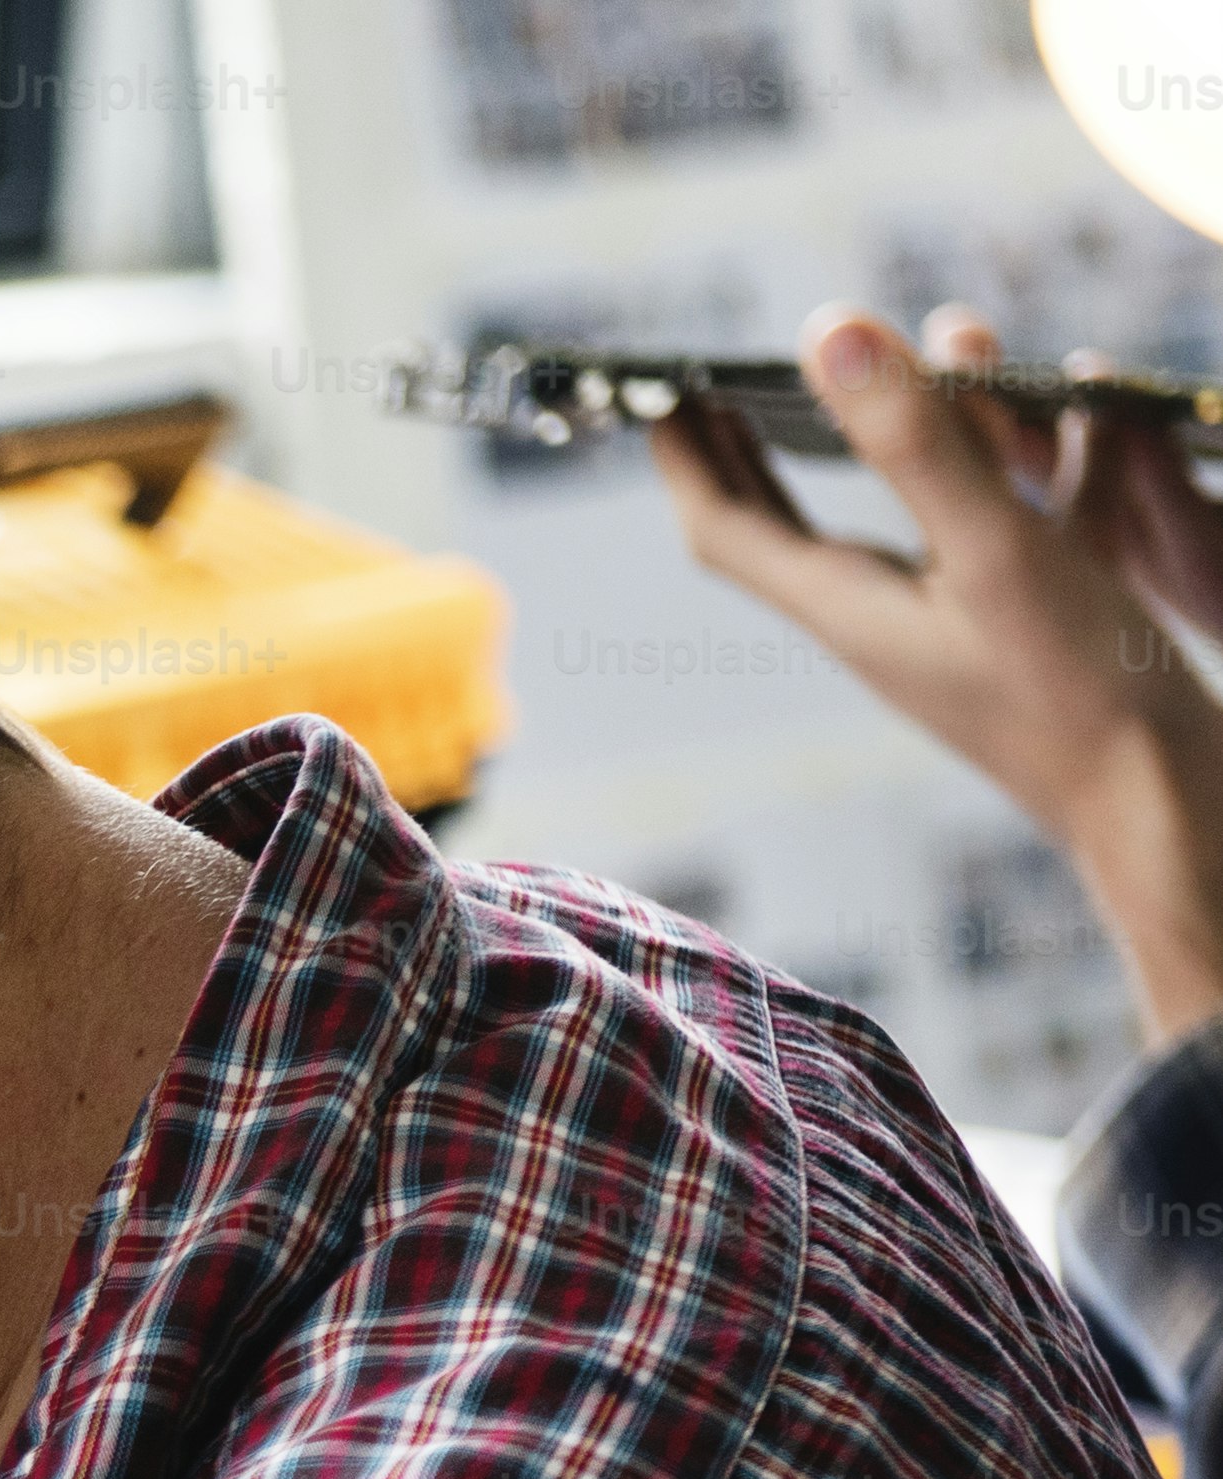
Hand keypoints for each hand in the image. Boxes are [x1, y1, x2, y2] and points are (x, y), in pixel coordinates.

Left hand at [652, 301, 1222, 1029]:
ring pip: (896, 518)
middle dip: (745, 458)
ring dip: (878, 445)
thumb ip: (913, 443)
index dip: (686, 458)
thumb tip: (826, 334)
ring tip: (867, 378)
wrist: (1165, 803)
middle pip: (786, 530)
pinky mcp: (1022, 627)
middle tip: (714, 396)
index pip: (730, 528)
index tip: (655, 395)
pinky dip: (1000, 466)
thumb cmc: (1079, 690)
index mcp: (851, 609)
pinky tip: (1043, 415)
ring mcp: (953, 627)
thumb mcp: (994, 546)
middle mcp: (884, 620)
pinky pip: (995, 527)